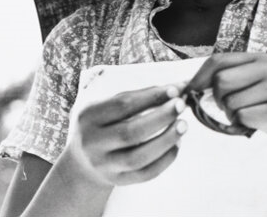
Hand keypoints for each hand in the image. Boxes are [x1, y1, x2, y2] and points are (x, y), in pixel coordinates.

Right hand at [65, 83, 186, 186]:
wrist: (83, 160)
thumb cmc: (105, 123)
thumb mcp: (111, 104)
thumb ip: (142, 95)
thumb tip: (180, 86)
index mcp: (89, 117)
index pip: (123, 105)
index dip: (152, 96)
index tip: (175, 89)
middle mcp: (93, 144)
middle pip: (130, 133)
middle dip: (161, 117)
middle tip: (181, 105)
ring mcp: (105, 166)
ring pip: (138, 158)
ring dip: (166, 140)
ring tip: (183, 125)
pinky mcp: (119, 180)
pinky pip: (146, 174)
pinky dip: (166, 159)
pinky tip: (176, 143)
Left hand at [187, 53, 266, 160]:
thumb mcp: (263, 87)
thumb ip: (237, 80)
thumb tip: (195, 85)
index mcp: (265, 60)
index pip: (220, 60)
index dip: (199, 76)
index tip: (189, 91)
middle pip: (221, 81)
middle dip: (219, 101)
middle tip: (233, 110)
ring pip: (231, 102)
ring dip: (234, 116)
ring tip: (252, 117)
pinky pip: (245, 117)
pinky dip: (245, 126)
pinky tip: (260, 125)